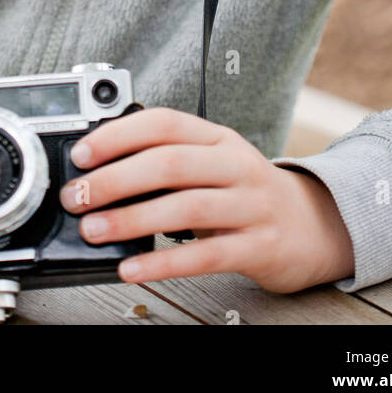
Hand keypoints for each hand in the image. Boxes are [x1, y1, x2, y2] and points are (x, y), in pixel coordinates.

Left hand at [58, 106, 354, 292]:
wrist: (313, 226)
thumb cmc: (246, 194)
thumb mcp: (213, 164)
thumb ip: (169, 161)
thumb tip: (102, 168)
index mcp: (218, 138)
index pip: (165, 123)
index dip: (119, 135)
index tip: (82, 154)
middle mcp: (236, 165)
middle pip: (170, 163)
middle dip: (115, 179)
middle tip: (78, 197)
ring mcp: (251, 205)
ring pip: (185, 207)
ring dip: (131, 219)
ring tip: (94, 230)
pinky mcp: (259, 246)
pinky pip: (206, 256)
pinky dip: (163, 263)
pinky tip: (132, 269)